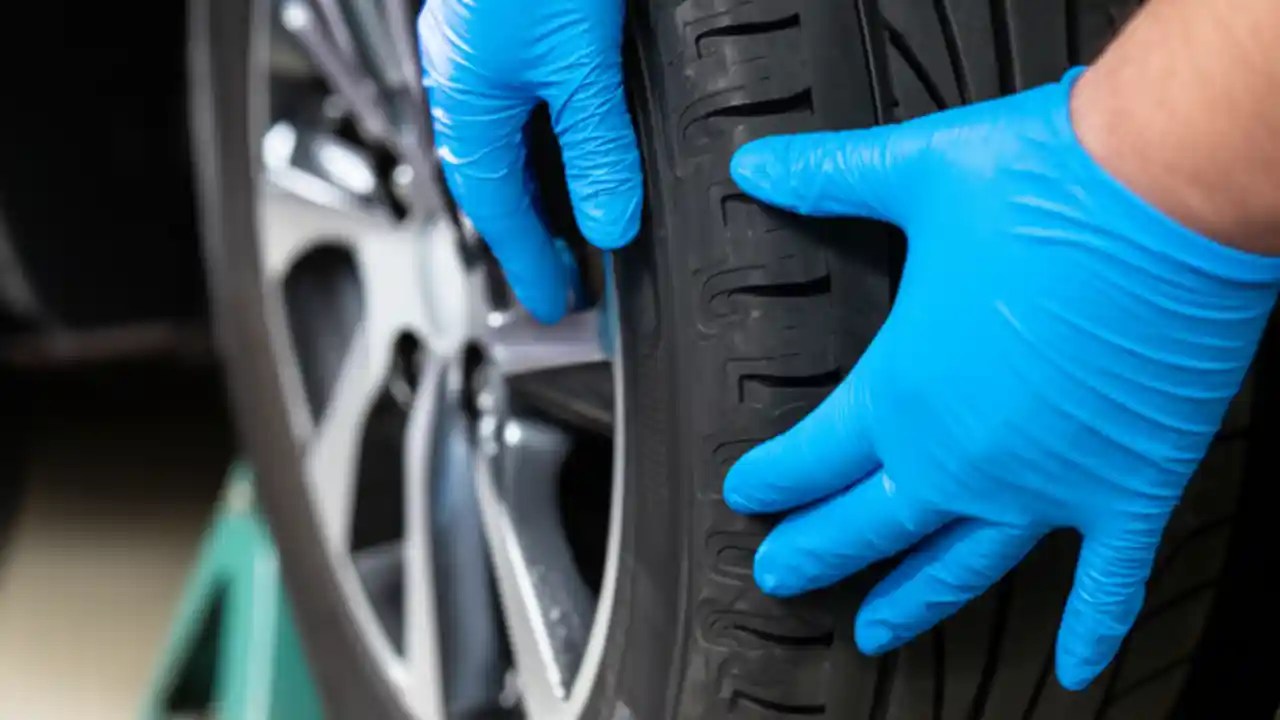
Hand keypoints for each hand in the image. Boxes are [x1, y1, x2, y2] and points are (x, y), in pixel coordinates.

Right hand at [418, 0, 641, 322]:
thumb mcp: (581, 61)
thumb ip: (598, 146)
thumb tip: (609, 222)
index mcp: (468, 97)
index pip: (496, 205)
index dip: (529, 259)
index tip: (551, 303)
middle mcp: (467, 76)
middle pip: (494, 177)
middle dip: (527, 232)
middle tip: (557, 279)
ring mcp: (484, 49)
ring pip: (507, 141)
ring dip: (537, 190)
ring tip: (566, 228)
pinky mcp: (511, 25)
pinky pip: (522, 105)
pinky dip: (547, 140)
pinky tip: (570, 147)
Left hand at [723, 69, 1279, 689]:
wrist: (1172, 185)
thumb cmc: (1052, 180)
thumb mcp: (916, 171)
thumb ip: (828, 178)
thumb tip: (758, 167)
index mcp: (904, 387)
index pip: (813, 456)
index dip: (772, 480)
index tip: (751, 494)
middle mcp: (964, 456)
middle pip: (868, 524)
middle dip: (815, 551)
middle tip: (781, 575)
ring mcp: (1047, 483)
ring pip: (962, 565)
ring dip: (912, 599)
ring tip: (874, 630)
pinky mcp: (1129, 485)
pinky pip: (1109, 579)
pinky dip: (1094, 625)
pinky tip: (1077, 668)